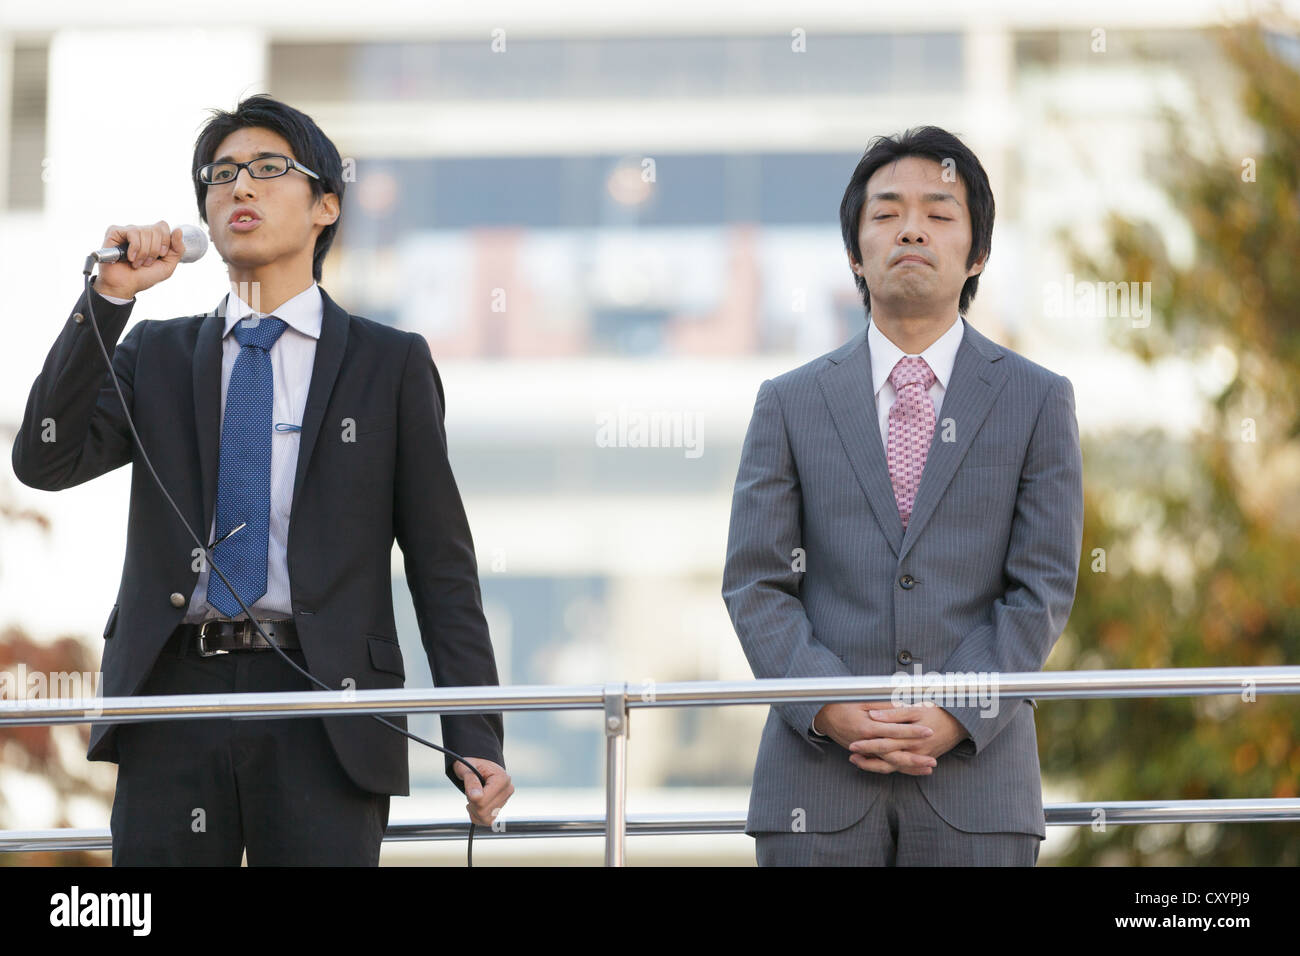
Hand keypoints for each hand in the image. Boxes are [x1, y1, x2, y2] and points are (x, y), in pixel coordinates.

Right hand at [94, 221, 187, 299]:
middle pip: (156, 229)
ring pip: (145, 231)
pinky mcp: (115, 231)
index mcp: (153, 237)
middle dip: (154, 250)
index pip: (163, 226)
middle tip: (147, 262)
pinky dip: (135, 248)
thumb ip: (178, 249)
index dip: (165, 241)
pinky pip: (132, 232)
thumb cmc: (144, 276)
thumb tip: (179, 230)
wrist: (126, 285)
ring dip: (144, 252)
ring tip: (138, 263)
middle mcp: (140, 231)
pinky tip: (130, 258)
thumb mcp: (168, 265)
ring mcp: (127, 230)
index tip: (161, 255)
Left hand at [453, 757, 513, 826]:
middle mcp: (507, 790)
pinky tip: (475, 805)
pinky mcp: (501, 807)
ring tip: (473, 797)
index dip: (471, 797)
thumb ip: (471, 781)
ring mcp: (505, 799)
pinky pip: (488, 821)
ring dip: (475, 811)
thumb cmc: (473, 763)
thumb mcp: (467, 768)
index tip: (469, 787)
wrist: (479, 762)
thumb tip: (476, 797)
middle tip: (470, 791)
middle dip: (472, 804)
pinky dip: (477, 816)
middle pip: (484, 811)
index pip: (483, 800)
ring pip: (486, 819)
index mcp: (502, 779)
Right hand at [814, 700, 936, 774]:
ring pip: (891, 763)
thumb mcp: (861, 700)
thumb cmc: (842, 706)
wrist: (825, 718)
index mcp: (867, 727)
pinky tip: (914, 769)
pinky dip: (900, 768)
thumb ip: (882, 704)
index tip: (928, 730)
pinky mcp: (867, 756)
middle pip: (895, 753)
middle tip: (933, 757)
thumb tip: (901, 704)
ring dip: (911, 766)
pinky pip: (885, 766)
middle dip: (915, 756)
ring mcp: (867, 752)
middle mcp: (867, 743)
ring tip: (929, 767)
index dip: (912, 731)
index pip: (894, 731)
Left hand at [848, 703, 968, 773]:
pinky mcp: (922, 759)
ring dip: (876, 765)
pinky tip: (877, 765)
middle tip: (851, 756)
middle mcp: (915, 751)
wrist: (960, 723)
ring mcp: (919, 757)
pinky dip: (890, 767)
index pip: (884, 743)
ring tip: (859, 762)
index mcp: (911, 738)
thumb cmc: (937, 712)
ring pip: (894, 766)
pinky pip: (904, 768)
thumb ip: (893, 713)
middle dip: (868, 758)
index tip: (853, 744)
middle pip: (886, 757)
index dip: (868, 744)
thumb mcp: (915, 708)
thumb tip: (873, 715)